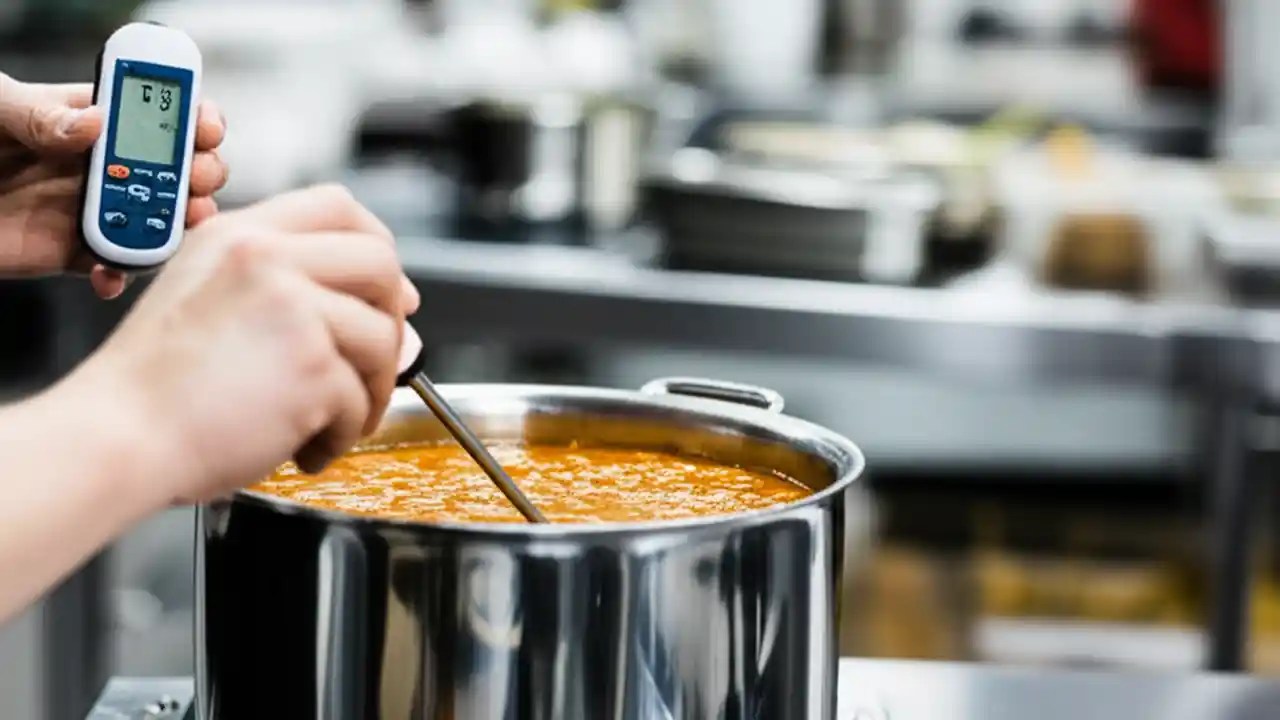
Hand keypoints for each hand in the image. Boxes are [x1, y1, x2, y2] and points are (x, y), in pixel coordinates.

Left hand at [0, 74, 227, 297]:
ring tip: (171, 225)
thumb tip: (94, 125)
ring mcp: (91, 210)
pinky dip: (124, 274)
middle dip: (200, 174)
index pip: (156, 113)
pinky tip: (110, 273)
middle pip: (177, 168)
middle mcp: (99, 165)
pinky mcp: (73, 253)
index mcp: (87, 120)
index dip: (193, 117)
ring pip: (161, 218)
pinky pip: (116, 265)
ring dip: (178, 224)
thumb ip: (40, 114)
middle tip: (194, 182)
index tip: (205, 127)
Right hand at [66, 185, 420, 504]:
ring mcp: (294, 308)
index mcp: (240, 236)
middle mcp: (268, 259)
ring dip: (370, 391)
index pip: (339, 208)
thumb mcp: (209, 305)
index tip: (389, 291)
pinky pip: (360, 400)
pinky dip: (343, 435)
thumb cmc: (153, 389)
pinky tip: (306, 447)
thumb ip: (294, 297)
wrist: (118, 437)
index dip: (377, 248)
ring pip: (383, 339)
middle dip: (392, 320)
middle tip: (376, 364)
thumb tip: (398, 326)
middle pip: (381, 264)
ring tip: (333, 422)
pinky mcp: (313, 365)